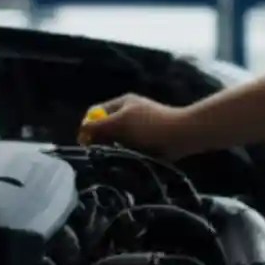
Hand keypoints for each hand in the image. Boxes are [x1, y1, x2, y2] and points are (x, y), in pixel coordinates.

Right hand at [78, 94, 200, 159]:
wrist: (182, 135)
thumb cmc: (150, 125)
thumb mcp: (120, 122)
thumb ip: (98, 126)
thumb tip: (82, 131)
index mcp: (122, 103)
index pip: (95, 113)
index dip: (88, 127)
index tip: (86, 143)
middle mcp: (128, 113)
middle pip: (105, 127)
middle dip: (101, 140)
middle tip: (101, 153)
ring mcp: (138, 128)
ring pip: (116, 140)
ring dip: (114, 149)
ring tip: (117, 157)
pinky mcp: (146, 142)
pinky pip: (129, 149)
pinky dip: (127, 154)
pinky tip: (127, 160)